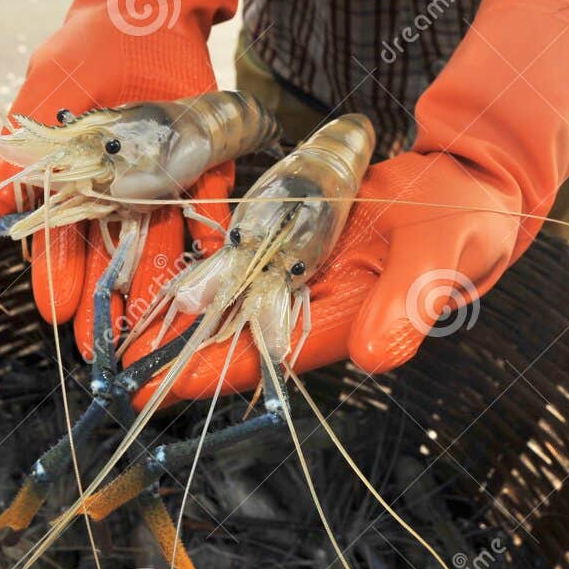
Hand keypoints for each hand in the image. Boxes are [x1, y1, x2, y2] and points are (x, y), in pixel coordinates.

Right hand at [0, 0, 246, 358]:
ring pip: (162, 244)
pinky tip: (214, 253)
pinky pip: (212, 203)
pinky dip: (214, 227)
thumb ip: (19, 160)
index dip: (60, 276)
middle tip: (107, 349)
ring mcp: (167, 188)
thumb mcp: (40, 103)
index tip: (56, 310)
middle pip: (113, 259)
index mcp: (78, 193)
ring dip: (163, 284)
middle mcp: (122, 201)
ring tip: (161, 327)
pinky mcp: (208, 168)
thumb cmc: (82, 57)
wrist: (141, 7)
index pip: (65, 245)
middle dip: (110, 304)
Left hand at [138, 150, 523, 400]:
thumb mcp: (442, 254)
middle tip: (98, 352)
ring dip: (166, 302)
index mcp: (338, 324)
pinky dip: (194, 254)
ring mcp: (297, 275)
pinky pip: (233, 254)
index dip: (204, 372)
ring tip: (100, 311)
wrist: (471, 186)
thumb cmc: (463, 224)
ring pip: (219, 296)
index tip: (144, 382)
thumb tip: (379, 356)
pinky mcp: (291, 244)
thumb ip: (410, 302)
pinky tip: (144, 250)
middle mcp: (308, 308)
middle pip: (223, 334)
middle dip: (163, 345)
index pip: (260, 359)